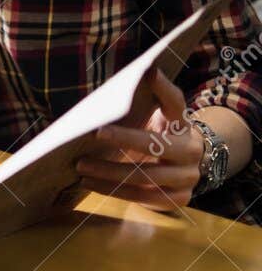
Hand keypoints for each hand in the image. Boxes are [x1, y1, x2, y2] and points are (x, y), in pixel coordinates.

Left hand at [75, 70, 201, 210]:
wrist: (186, 166)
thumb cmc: (160, 135)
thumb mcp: (156, 117)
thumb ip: (143, 102)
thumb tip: (116, 85)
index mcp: (183, 124)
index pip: (175, 101)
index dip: (162, 87)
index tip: (147, 71)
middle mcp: (190, 150)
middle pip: (155, 145)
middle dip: (123, 139)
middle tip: (93, 134)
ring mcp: (188, 177)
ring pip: (145, 176)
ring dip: (109, 172)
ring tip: (81, 166)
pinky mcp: (179, 198)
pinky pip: (142, 197)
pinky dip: (114, 191)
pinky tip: (91, 184)